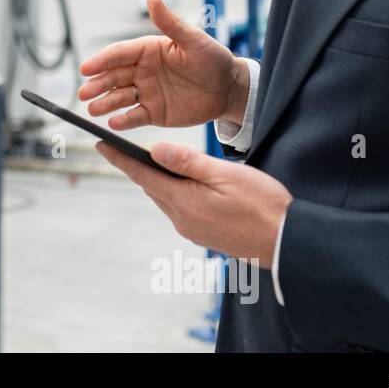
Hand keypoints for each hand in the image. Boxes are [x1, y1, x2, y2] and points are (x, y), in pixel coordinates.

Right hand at [79, 0, 248, 130]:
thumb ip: (170, 22)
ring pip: (119, 97)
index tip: (86, 68)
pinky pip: (134, 117)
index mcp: (148, 50)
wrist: (228, 89)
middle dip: (97, 84)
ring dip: (105, 103)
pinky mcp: (153, 112)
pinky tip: (112, 123)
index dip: (102, 60)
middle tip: (84, 93)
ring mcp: (146, 92)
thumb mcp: (193, 40)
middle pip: (113, 77)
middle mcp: (142, 71)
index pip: (119, 54)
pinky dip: (123, 120)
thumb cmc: (213, 59)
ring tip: (92, 110)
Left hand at [95, 141, 291, 264]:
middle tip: (121, 148)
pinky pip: (181, 209)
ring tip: (152, 161)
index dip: (119, 159)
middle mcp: (181, 219)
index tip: (100, 145)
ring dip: (158, 180)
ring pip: (166, 198)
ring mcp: (192, 230)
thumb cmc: (262, 204)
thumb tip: (154, 150)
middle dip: (137, 167)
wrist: (287, 242)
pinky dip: (176, 192)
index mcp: (183, 202)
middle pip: (152, 187)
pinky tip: (185, 183)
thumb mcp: (224, 174)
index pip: (142, 175)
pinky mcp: (204, 235)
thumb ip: (187, 162)